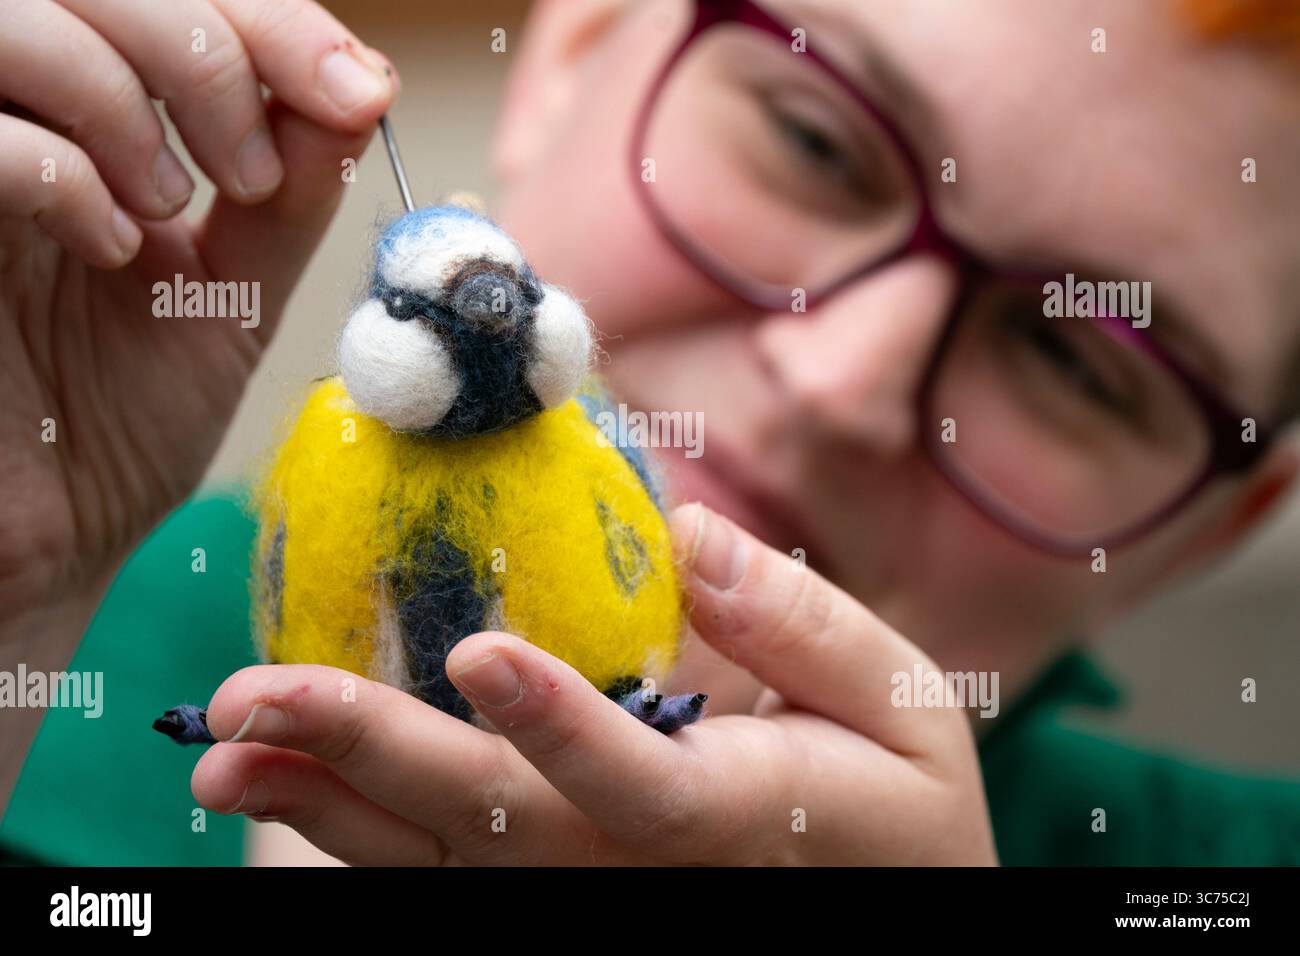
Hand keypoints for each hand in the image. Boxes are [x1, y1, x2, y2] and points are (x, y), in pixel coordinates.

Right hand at [0, 0, 396, 619]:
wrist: (50, 536)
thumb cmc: (122, 421)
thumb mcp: (234, 291)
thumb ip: (287, 190)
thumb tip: (360, 88)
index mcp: (94, 113)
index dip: (271, 20)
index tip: (356, 92)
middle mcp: (16, 111)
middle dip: (205, 49)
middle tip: (253, 172)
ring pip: (22, 21)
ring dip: (127, 97)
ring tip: (170, 209)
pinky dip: (62, 171)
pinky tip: (110, 247)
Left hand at [192, 503, 998, 864]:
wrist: (885, 910)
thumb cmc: (893, 806)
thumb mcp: (902, 706)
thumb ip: (804, 628)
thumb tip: (692, 534)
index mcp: (729, 815)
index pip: (634, 781)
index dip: (558, 724)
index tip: (480, 655)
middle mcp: (633, 873)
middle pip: (493, 827)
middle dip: (372, 756)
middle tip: (249, 698)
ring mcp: (582, 898)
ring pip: (440, 865)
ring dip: (325, 805)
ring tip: (222, 748)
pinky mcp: (552, 896)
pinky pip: (439, 876)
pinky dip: (349, 834)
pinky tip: (276, 783)